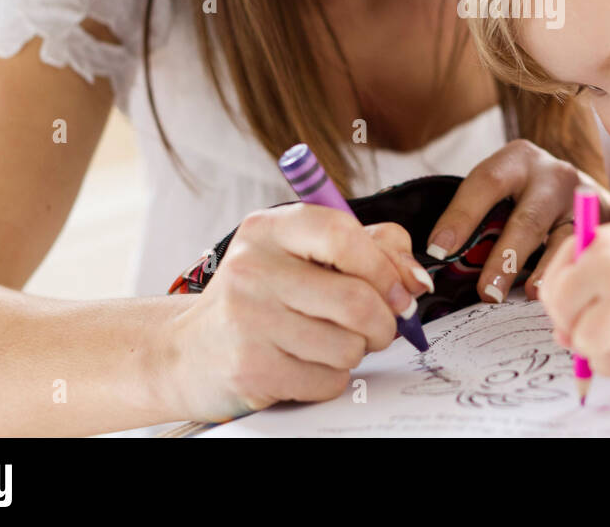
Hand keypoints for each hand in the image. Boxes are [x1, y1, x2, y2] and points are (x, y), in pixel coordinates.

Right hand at [161, 203, 432, 421]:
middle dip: (384, 322)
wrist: (192, 351)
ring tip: (331, 341)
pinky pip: (328, 380)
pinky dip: (332, 377)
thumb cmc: (264, 297)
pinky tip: (308, 363)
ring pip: (348, 345)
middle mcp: (253, 269)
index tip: (401, 289)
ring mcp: (249, 320)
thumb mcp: (306, 254)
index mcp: (271, 229)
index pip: (343, 234)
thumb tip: (416, 278)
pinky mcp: (251, 368)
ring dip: (355, 351)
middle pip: (357, 300)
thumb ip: (370, 248)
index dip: (385, 267)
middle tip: (379, 327)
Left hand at [424, 139, 609, 304]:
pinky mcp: (601, 225)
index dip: (461, 216)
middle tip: (484, 292)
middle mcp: (552, 174)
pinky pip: (583, 254)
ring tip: (525, 296)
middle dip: (504, 258)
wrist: (577, 190)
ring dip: (541, 271)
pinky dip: (566, 275)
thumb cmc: (524, 196)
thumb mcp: (503, 190)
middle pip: (527, 218)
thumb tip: (440, 259)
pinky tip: (554, 293)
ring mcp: (581, 200)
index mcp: (517, 159)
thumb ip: (480, 216)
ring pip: (561, 239)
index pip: (486, 182)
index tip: (438, 250)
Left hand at [537, 214, 609, 377]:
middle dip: (581, 334)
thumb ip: (561, 284)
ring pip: (607, 367)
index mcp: (607, 262)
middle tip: (595, 318)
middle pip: (584, 341)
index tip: (575, 299)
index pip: (560, 303)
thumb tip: (562, 338)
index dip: (560, 306)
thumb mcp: (593, 244)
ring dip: (604, 350)